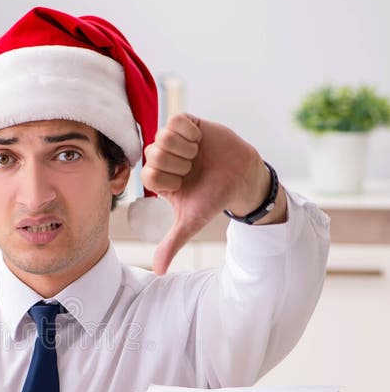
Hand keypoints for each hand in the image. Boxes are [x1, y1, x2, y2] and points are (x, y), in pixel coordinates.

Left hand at [141, 114, 287, 274]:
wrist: (242, 178)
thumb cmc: (214, 199)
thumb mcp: (191, 223)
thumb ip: (172, 243)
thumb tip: (158, 272)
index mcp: (158, 178)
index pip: (147, 174)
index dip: (169, 179)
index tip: (184, 183)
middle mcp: (163, 158)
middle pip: (154, 154)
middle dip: (178, 164)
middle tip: (193, 169)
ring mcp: (174, 140)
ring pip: (163, 136)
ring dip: (185, 149)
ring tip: (197, 155)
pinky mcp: (187, 124)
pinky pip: (176, 119)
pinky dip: (189, 131)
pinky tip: (200, 140)